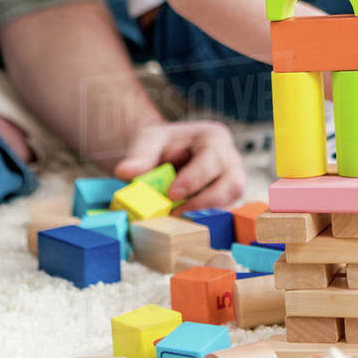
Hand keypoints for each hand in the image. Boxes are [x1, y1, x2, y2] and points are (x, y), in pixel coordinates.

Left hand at [113, 119, 246, 210]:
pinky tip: (183, 221)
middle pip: (232, 184)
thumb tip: (125, 171)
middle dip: (204, 202)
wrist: (166, 154)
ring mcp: (231, 180)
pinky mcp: (226, 199)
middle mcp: (230, 158)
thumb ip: (139, 154)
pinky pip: (224, 213)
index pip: (213, 158)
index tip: (171, 194)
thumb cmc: (162, 145)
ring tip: (176, 217)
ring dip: (204, 213)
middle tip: (175, 213)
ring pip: (230, 202)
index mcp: (214, 137)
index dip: (194, 179)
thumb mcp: (148, 140)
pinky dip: (204, 219)